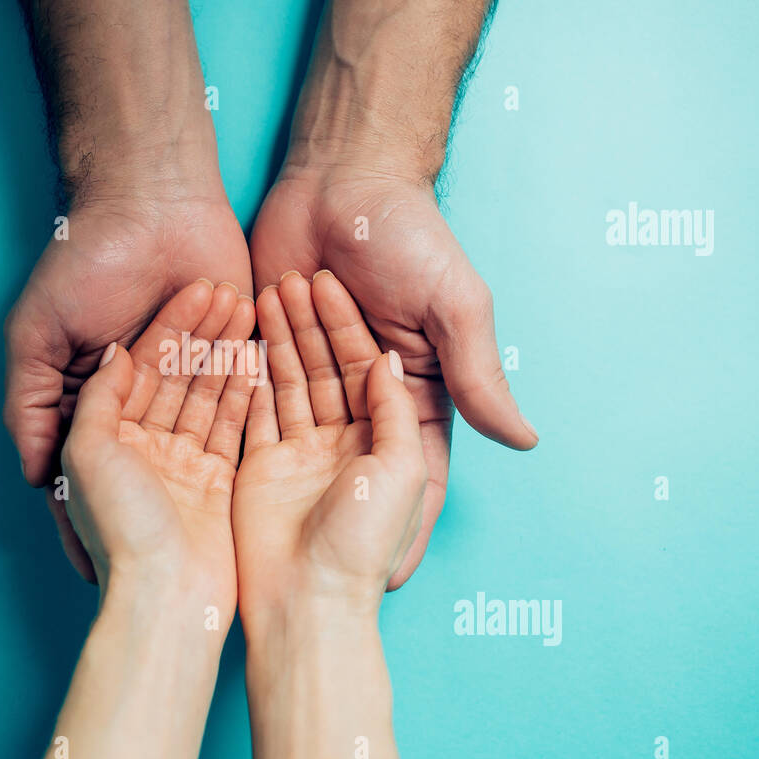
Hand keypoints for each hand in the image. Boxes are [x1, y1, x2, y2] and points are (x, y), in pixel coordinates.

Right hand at [5, 187, 252, 579]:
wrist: (150, 198)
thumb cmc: (85, 263)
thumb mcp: (36, 337)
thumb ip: (31, 405)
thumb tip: (33, 476)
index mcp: (88, 401)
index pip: (91, 476)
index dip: (99, 525)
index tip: (111, 576)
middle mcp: (139, 399)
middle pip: (152, 462)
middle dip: (168, 505)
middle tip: (184, 557)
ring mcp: (185, 380)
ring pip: (198, 428)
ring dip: (206, 458)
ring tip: (216, 491)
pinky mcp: (227, 355)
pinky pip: (237, 397)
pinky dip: (242, 416)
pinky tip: (251, 455)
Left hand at [59, 280, 255, 614]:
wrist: (167, 597)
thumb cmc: (122, 528)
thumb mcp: (90, 452)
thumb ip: (99, 397)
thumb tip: (117, 353)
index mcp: (107, 438)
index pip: (142, 367)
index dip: (170, 325)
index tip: (199, 288)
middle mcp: (143, 447)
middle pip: (177, 376)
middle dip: (205, 334)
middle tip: (235, 292)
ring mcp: (182, 464)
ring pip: (206, 395)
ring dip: (228, 354)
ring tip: (254, 312)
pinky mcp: (216, 482)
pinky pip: (231, 426)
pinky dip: (245, 391)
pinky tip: (262, 356)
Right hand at [232, 270, 427, 621]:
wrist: (306, 605)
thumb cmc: (364, 541)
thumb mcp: (400, 465)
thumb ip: (397, 408)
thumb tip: (387, 360)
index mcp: (389, 441)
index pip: (370, 367)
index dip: (351, 322)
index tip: (332, 277)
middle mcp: (347, 444)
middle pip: (328, 368)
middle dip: (309, 323)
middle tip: (288, 275)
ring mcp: (303, 456)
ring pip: (292, 382)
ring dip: (280, 339)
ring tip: (262, 291)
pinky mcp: (263, 470)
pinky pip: (257, 412)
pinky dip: (250, 375)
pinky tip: (240, 336)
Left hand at [251, 167, 535, 587]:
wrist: (338, 176)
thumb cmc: (409, 236)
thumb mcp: (453, 306)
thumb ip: (479, 374)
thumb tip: (527, 442)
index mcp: (414, 388)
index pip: (413, 473)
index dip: (405, 527)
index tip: (386, 583)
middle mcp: (362, 390)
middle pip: (350, 468)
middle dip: (334, 521)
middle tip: (312, 583)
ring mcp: (311, 374)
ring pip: (298, 437)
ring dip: (286, 477)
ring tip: (262, 538)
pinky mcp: (267, 350)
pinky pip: (257, 399)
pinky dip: (248, 430)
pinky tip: (231, 481)